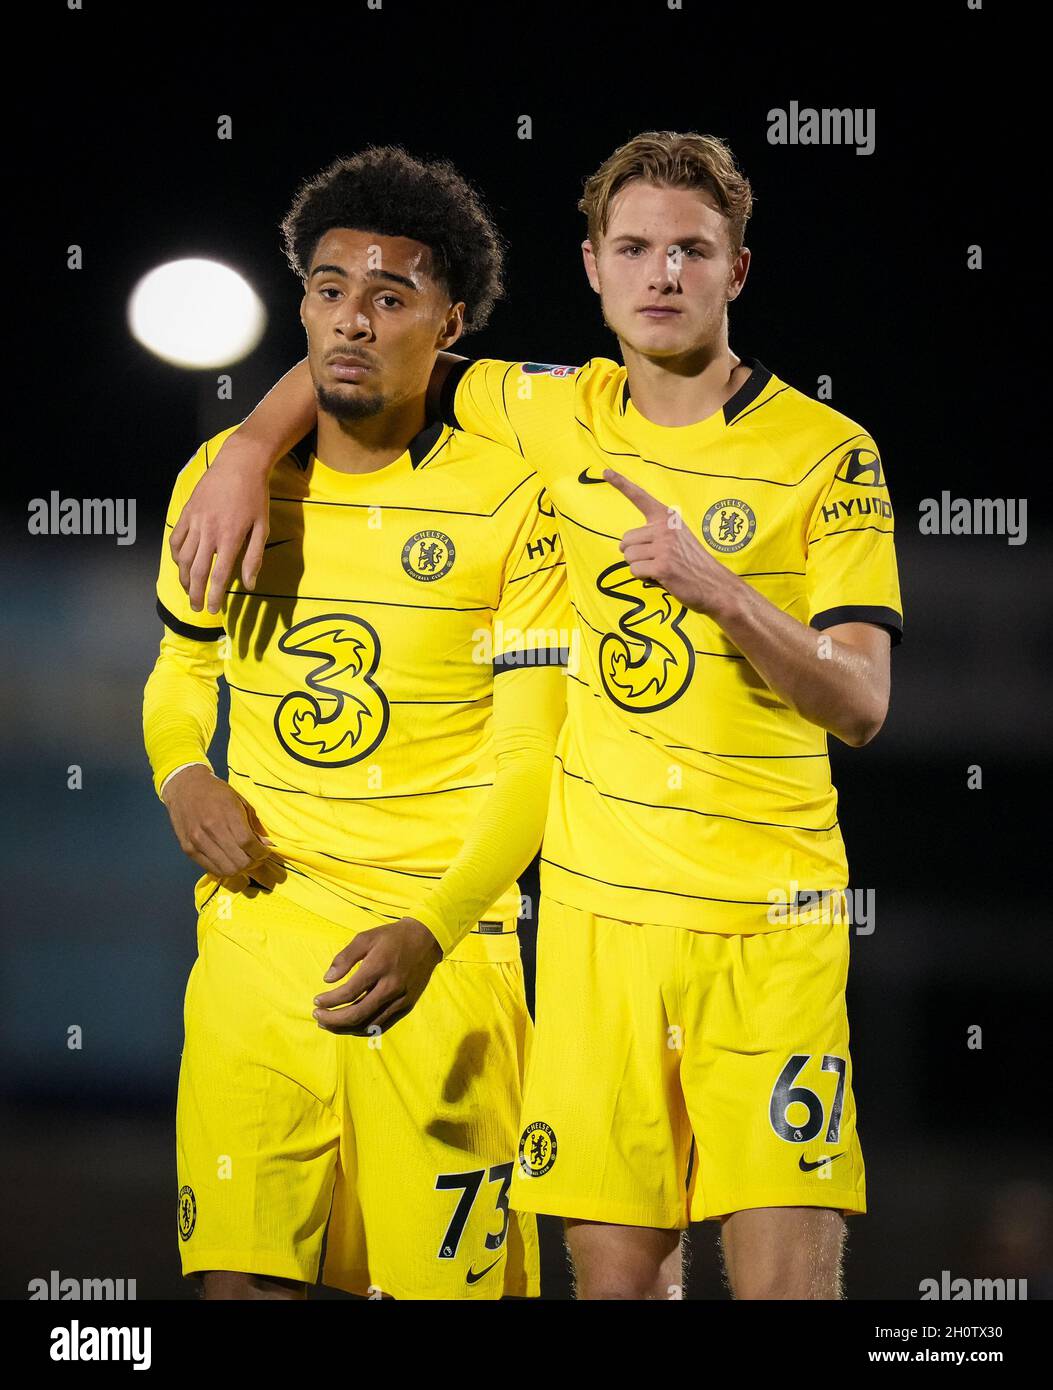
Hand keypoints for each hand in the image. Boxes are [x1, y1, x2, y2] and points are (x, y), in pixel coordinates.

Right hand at [162, 765, 280, 885]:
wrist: (185, 787)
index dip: (260, 852)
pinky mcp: (188, 850)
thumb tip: (266, 845)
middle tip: (254, 856)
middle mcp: (211, 830)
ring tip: (242, 859)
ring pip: (226, 870)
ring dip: (239, 868)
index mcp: (227, 815)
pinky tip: (228, 860)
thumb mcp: (240, 801)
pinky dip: (224, 869)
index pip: (248, 843)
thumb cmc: (216, 792)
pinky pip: (211, 869)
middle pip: (239, 861)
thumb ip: (253, 824)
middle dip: (252, 862)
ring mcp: (197, 842)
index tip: (264, 852)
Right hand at [169, 432, 271, 614]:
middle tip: (197, 606)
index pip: (219, 575)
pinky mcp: (186, 512)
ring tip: (187, 589)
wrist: (239, 464)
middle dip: (195, 592)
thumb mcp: (262, 527)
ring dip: (183, 577)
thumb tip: (250, 584)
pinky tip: (179, 564)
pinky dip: (175, 555)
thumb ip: (254, 557)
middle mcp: (209, 532)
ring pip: (182, 557)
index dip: (214, 595)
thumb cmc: (255, 497)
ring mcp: (195, 521)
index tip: (212, 609)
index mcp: (230, 538)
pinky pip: (175, 538)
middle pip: (196, 570)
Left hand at [313, 917, 442, 1035]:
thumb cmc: (393, 937)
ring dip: (345, 1028)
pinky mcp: (407, 1006)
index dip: (329, 1000)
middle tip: (317, 1016)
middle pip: (357, 1014)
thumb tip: (327, 979)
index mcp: (379, 967)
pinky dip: (362, 1029)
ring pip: (369, 1024)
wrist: (427, 940)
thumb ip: (345, 957)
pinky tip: (349, 1026)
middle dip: (333, 1020)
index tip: (316, 1000)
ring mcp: (401, 1000)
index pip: (349, 993)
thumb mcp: (366, 938)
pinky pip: (381, 1026)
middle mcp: (391, 987)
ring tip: (328, 1024)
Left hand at [605, 467, 739, 617]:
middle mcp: (665, 528)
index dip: (621, 484)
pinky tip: (661, 577)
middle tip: (655, 559)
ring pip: (628, 556)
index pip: (640, 497)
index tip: (605, 471)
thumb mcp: (677, 537)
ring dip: (639, 566)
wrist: (715, 584)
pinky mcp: (662, 566)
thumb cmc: (691, 563)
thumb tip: (625, 545)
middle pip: (625, 540)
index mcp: (667, 517)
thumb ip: (655, 533)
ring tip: (660, 568)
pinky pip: (634, 570)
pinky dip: (643, 577)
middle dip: (634, 553)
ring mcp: (664, 547)